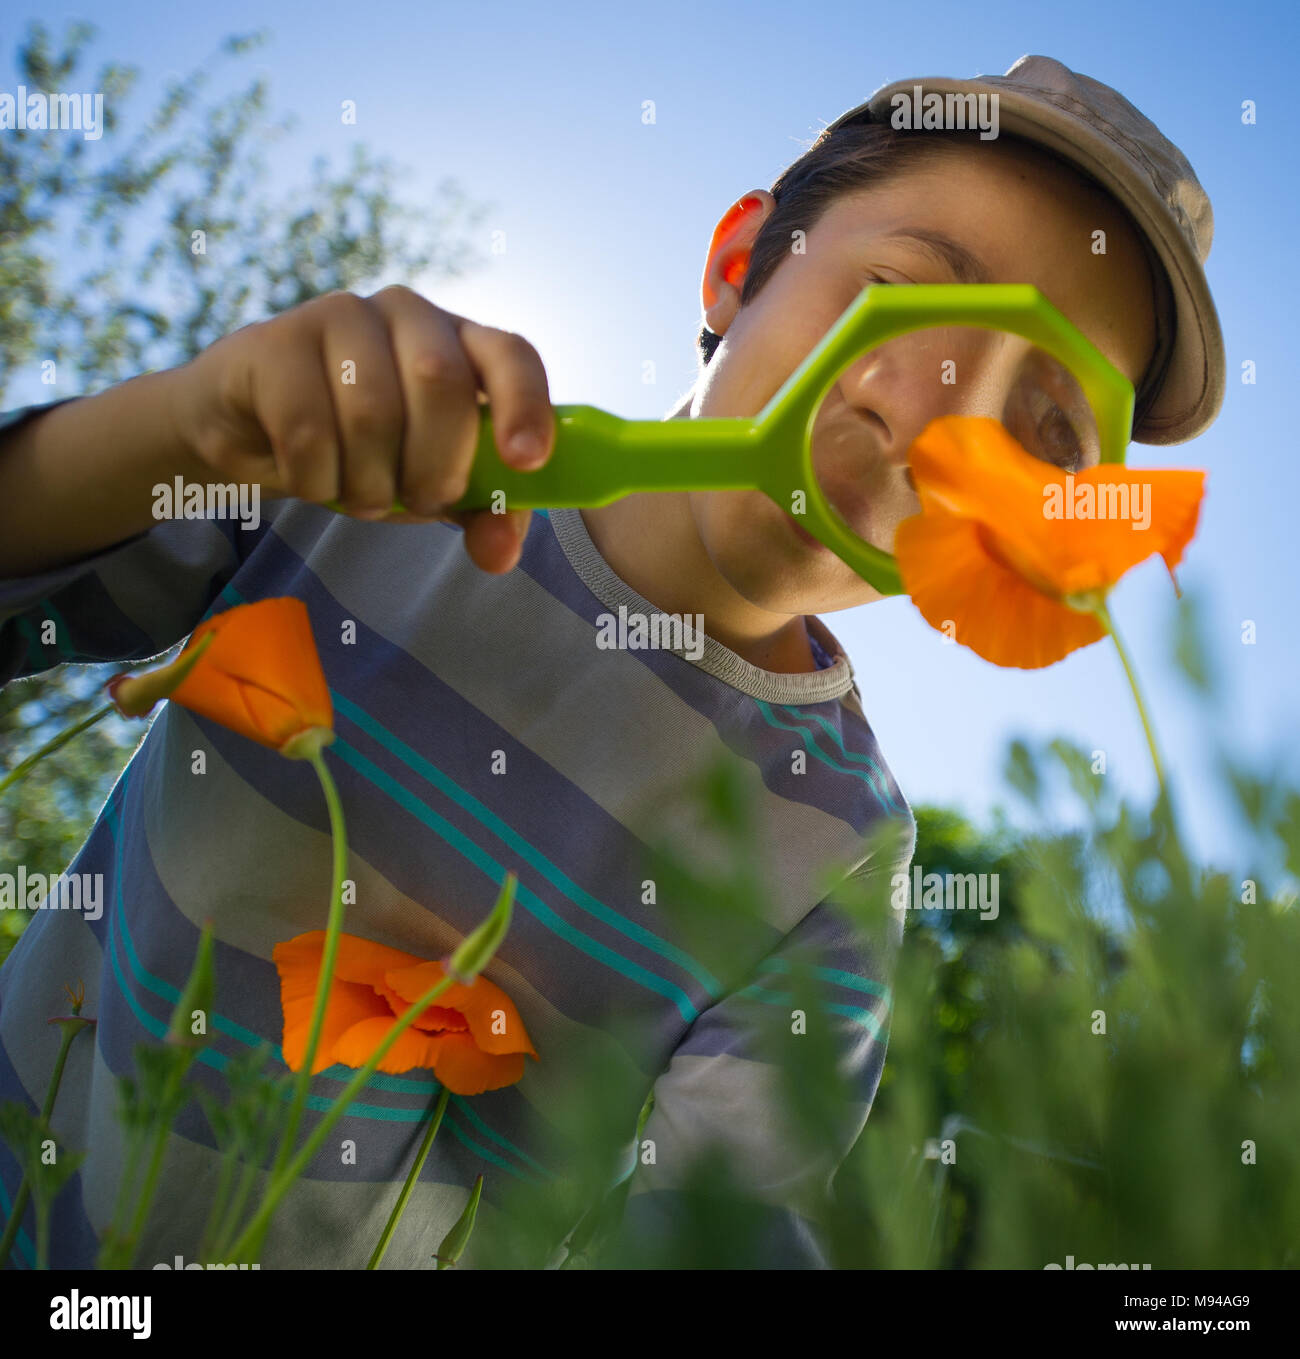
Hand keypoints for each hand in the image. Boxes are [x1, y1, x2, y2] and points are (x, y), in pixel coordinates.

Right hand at [166, 285, 553, 572]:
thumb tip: (500, 552)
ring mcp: (338, 317)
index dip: (525, 405)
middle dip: (435, 467)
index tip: (525, 462)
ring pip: (372, 413)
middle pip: (442, 383)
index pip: (512, 354)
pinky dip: (317, 480)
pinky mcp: (274, 343)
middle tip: (417, 501)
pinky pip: (308, 430)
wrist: (254, 431)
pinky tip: (311, 478)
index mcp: (462, 341)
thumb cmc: (365, 450)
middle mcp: (407, 313)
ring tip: (360, 492)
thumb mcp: (434, 483)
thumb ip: (482, 513)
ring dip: (370, 483)